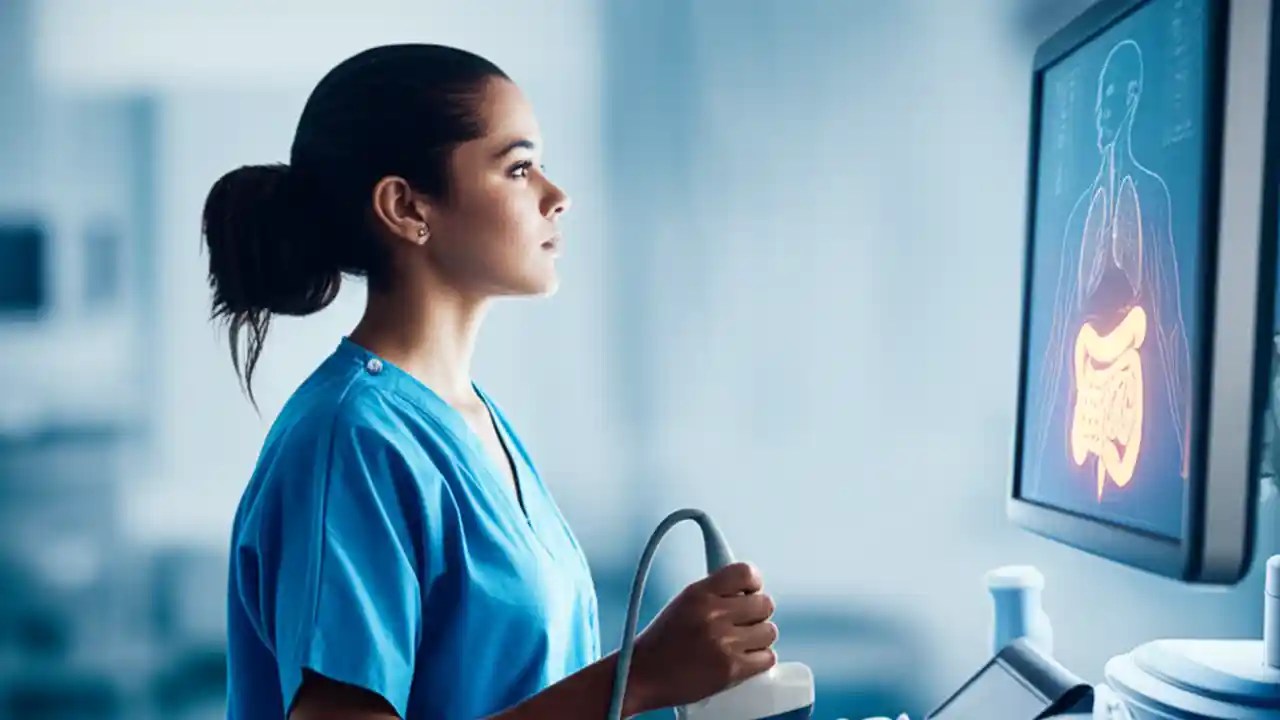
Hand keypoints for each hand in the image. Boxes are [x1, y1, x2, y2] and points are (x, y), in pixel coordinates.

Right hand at [626, 562, 777, 712]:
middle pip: (765, 604)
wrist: (642, 676)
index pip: (745, 573)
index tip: (749, 593)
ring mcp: (723, 642)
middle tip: (743, 624)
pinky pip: (767, 657)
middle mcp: (712, 614)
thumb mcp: (683, 604)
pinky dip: (758, 660)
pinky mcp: (731, 669)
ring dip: (758, 639)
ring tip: (740, 644)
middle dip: (757, 614)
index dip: (753, 584)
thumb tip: (748, 591)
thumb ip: (714, 594)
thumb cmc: (662, 642)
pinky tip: (742, 660)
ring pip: (769, 632)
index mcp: (699, 593)